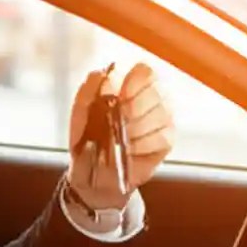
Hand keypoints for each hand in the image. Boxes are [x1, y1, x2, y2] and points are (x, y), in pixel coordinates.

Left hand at [66, 62, 174, 209]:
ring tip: (120, 139)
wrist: (92, 174)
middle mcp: (150, 98)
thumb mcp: (80, 113)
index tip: (120, 97)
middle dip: (134, 109)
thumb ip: (88, 89)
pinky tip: (129, 150)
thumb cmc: (87, 138)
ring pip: (161, 115)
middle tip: (117, 122)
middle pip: (156, 92)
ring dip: (136, 129)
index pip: (145, 72)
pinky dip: (142, 144)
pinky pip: (162, 137)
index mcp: (128, 84)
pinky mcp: (167, 140)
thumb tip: (103, 73)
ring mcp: (162, 119)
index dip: (135, 83)